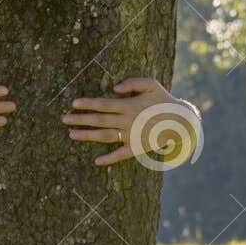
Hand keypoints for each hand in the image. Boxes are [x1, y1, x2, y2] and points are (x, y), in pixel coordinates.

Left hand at [63, 77, 201, 166]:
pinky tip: (97, 162)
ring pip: (105, 136)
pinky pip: (121, 155)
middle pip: (100, 120)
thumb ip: (133, 82)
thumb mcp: (152, 84)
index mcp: (130, 105)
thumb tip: (114, 88)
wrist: (182, 121)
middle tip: (64, 119)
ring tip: (71, 135)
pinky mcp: (138, 147)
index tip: (74, 104)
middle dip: (81, 119)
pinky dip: (109, 159)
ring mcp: (132, 135)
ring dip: (88, 136)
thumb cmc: (164, 100)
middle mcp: (128, 121)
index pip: (104, 104)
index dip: (88, 104)